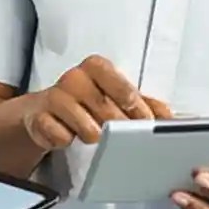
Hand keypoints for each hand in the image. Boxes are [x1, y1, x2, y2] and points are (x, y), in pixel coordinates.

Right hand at [24, 55, 173, 149]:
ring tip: (91, 134)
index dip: (138, 109)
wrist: (44, 113)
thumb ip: (145, 105)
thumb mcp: (116, 98)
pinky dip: (66, 141)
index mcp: (96, 67)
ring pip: (86, 127)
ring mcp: (54, 97)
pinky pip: (60, 136)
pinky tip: (66, 136)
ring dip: (93, 136)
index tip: (147, 125)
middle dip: (119, 128)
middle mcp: (74, 78)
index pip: (123, 88)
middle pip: (108, 110)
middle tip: (124, 139)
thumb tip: (170, 117)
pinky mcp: (38, 118)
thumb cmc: (86, 103)